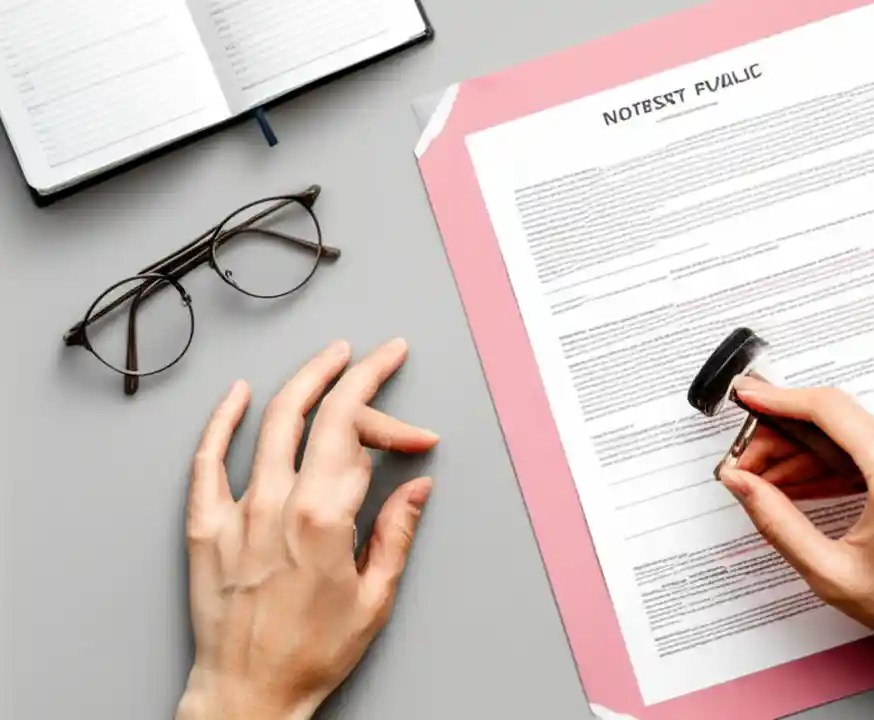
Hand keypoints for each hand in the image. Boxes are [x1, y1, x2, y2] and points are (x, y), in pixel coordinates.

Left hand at [176, 339, 438, 719]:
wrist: (248, 694)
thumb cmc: (311, 654)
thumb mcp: (375, 597)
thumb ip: (397, 532)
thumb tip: (418, 487)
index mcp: (326, 520)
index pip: (363, 442)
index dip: (395, 427)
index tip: (416, 433)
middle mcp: (280, 504)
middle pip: (321, 414)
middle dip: (358, 374)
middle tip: (381, 356)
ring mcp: (238, 510)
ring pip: (270, 421)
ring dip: (305, 380)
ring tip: (329, 357)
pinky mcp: (206, 525)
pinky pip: (208, 459)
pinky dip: (222, 420)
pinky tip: (236, 394)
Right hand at [719, 375, 873, 650]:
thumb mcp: (830, 572)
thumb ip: (777, 522)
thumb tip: (741, 483)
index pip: (829, 411)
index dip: (779, 400)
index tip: (747, 397)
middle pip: (834, 419)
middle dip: (783, 436)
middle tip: (747, 463)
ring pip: (848, 430)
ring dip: (804, 450)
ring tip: (767, 479)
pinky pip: (869, 442)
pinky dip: (832, 458)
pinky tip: (801, 481)